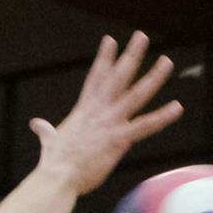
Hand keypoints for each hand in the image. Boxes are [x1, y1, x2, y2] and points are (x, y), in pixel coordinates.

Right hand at [31, 33, 181, 194]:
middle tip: (143, 36)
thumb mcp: (50, 140)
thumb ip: (45, 130)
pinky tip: (176, 107)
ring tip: (167, 61)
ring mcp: (110, 123)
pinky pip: (145, 125)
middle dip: (131, 55)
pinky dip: (162, 117)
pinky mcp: (119, 139)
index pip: (96, 78)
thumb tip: (35, 124)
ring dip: (153, 77)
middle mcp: (99, 111)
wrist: (57, 176)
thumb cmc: (54, 163)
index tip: (111, 40)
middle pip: (118, 76)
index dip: (105, 58)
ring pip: (136, 94)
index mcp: (84, 110)